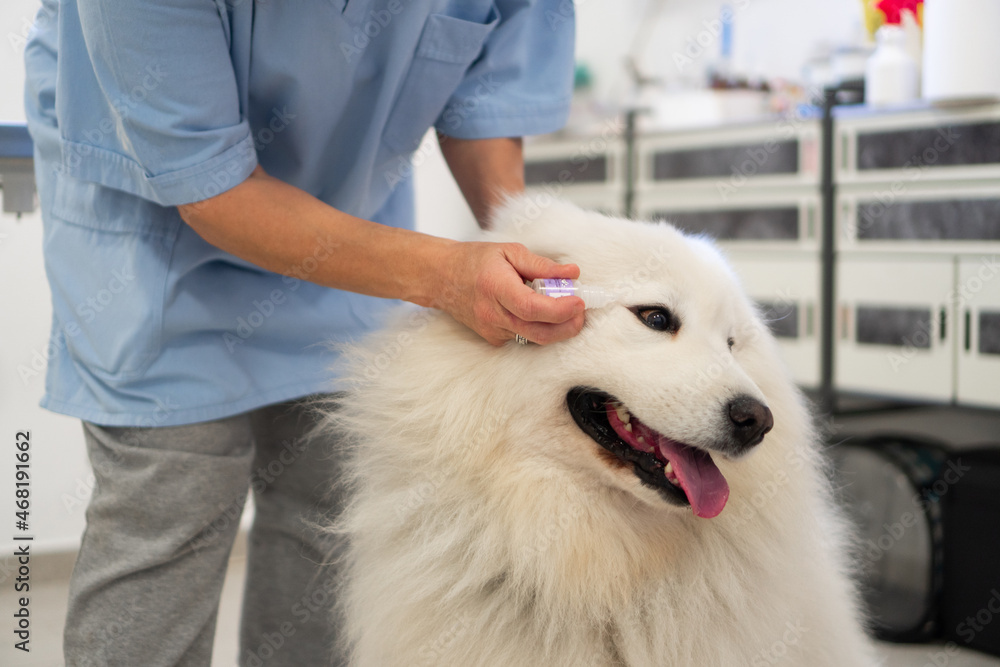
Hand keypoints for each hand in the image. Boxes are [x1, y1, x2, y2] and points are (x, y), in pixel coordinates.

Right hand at [432, 241, 585, 345]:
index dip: (560, 309)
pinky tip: (539, 311)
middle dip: (568, 326)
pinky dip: (539, 327)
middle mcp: (492, 314)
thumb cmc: (475, 260)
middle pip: (539, 333)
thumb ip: (542, 265)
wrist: (441, 277)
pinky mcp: (494, 339)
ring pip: (535, 338)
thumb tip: (572, 273)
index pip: (532, 308)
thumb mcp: (509, 251)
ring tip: (564, 305)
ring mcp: (492, 330)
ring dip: (556, 326)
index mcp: (496, 287)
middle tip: (581, 310)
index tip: (579, 301)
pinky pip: (525, 338)